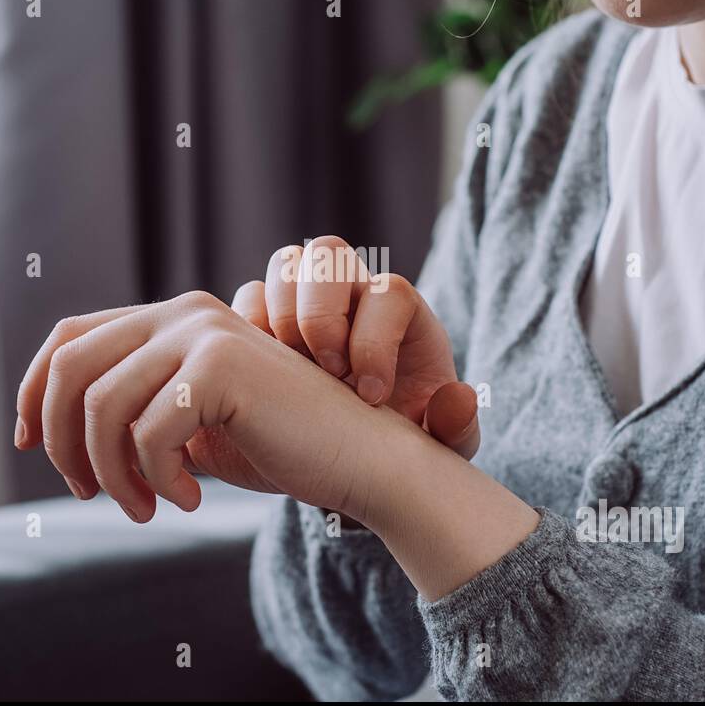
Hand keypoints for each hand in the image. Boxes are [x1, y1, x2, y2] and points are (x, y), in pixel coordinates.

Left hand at [14, 290, 435, 522]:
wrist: (358, 456)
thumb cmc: (278, 444)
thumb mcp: (191, 422)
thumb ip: (136, 407)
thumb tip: (49, 429)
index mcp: (173, 317)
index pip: (70, 337)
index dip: (34, 390)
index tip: (28, 444)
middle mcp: (183, 312)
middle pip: (70, 370)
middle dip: (62, 442)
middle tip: (89, 495)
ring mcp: (203, 333)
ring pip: (100, 407)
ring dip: (112, 474)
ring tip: (145, 510)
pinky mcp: (221, 368)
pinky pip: (149, 434)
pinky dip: (157, 481)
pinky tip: (190, 500)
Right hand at [233, 235, 478, 453]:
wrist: (352, 453)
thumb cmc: (401, 439)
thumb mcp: (435, 447)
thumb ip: (456, 428)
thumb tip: (457, 399)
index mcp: (402, 315)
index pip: (390, 293)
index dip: (376, 340)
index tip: (371, 396)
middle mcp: (352, 293)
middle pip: (329, 252)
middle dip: (320, 312)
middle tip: (324, 373)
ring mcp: (305, 301)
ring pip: (284, 266)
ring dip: (279, 316)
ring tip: (286, 375)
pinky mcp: (266, 320)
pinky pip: (247, 299)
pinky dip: (247, 333)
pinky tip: (260, 381)